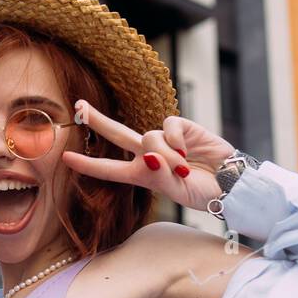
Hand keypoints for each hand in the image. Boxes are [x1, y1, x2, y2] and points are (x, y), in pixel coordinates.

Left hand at [62, 102, 236, 213]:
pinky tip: (186, 151)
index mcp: (142, 175)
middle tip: (78, 106)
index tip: (66, 158)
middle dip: (97, 120)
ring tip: (182, 168)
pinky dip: (174, 140)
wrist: (231, 182)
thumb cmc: (203, 191)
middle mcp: (149, 155)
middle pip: (118, 134)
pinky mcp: (182, 127)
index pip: (110, 169)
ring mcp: (165, 139)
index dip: (88, 165)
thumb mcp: (176, 191)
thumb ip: (159, 176)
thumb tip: (149, 155)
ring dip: (163, 155)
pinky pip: (167, 126)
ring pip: (148, 137)